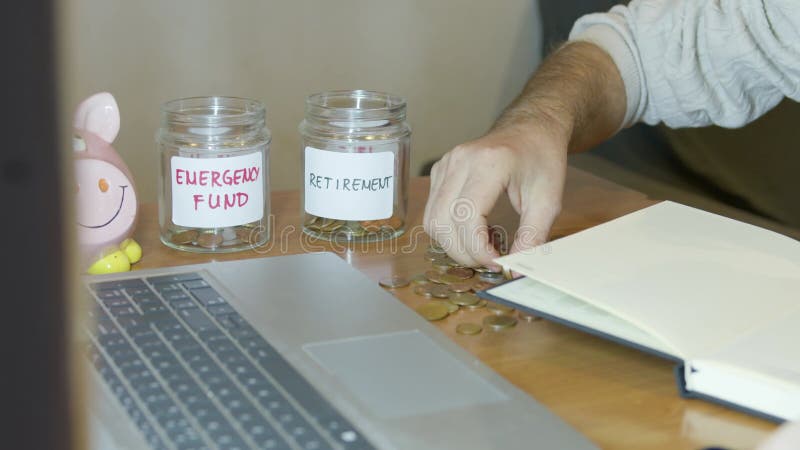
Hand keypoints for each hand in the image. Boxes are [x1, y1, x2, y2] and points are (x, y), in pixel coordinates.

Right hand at [423, 120, 568, 268]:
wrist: (531, 128)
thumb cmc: (541, 158)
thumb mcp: (548, 200)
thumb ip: (533, 236)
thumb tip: (515, 267)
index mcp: (489, 163)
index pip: (466, 216)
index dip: (477, 248)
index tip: (497, 262)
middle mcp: (460, 161)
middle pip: (444, 222)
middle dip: (465, 252)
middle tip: (491, 261)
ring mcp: (446, 164)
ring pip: (432, 221)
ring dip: (453, 244)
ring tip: (482, 247)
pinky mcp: (440, 171)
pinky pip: (433, 211)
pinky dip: (448, 230)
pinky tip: (473, 231)